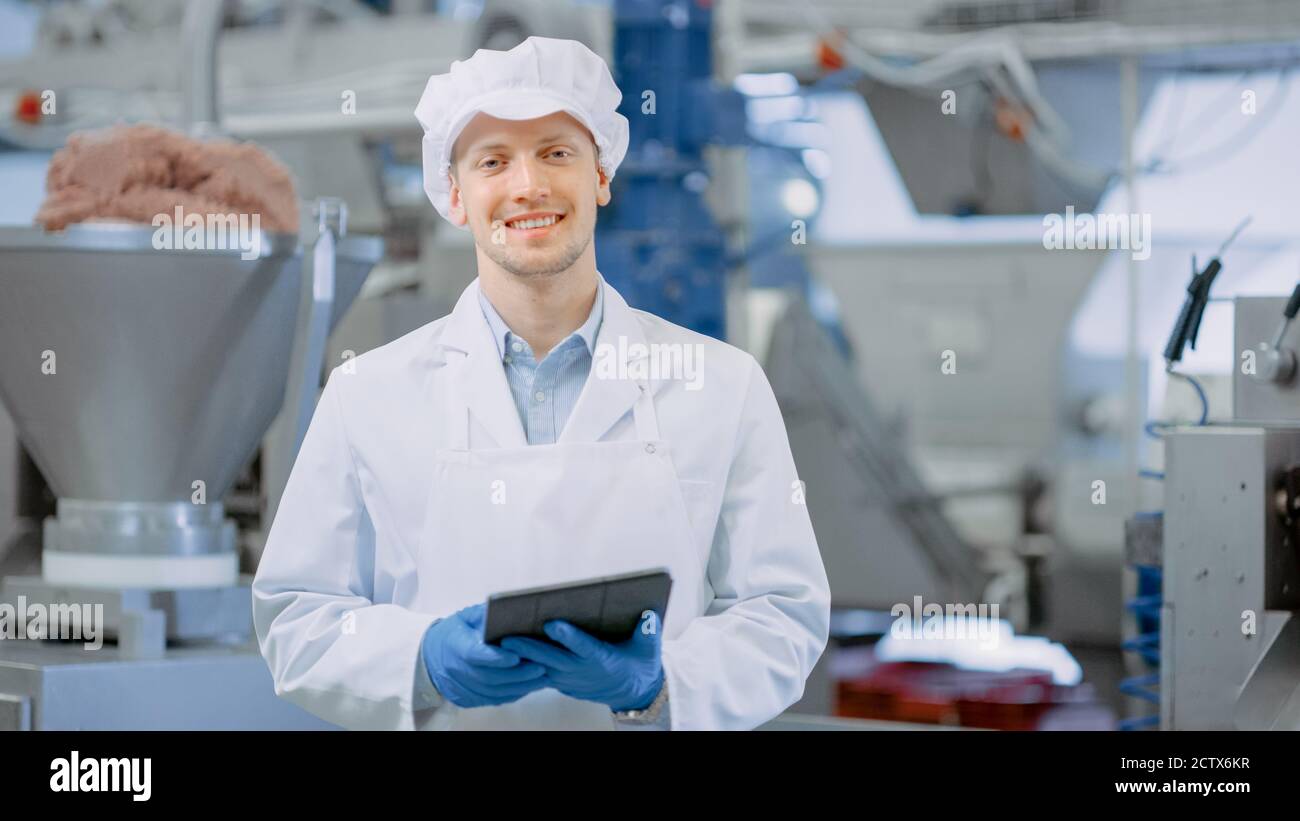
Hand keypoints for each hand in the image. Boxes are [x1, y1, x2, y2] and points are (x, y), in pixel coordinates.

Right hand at [421, 603, 547, 707]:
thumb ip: (487, 615)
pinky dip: (514, 693)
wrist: (431, 655)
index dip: (495, 658)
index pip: (475, 654)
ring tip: (542, 676)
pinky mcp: (468, 699)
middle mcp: (456, 670)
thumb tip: (512, 610)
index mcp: (455, 645)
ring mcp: (461, 687)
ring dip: (520, 686)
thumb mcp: (467, 616)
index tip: (516, 655)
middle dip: (517, 673)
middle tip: (541, 666)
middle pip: (489, 677)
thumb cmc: (456, 631)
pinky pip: (494, 699)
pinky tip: (530, 685)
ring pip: (494, 692)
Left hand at [501, 612, 663, 711]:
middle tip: (507, 636)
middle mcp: (583, 672)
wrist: (632, 693)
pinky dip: (524, 664)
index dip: (568, 637)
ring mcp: (570, 679)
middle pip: (552, 659)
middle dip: (529, 648)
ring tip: (499, 640)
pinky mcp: (562, 682)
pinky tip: (507, 651)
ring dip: (521, 657)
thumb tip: (648, 615)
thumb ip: (648, 632)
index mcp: (604, 661)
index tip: (552, 624)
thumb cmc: (639, 664)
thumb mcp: (649, 649)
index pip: (584, 648)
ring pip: (541, 668)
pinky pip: (539, 674)